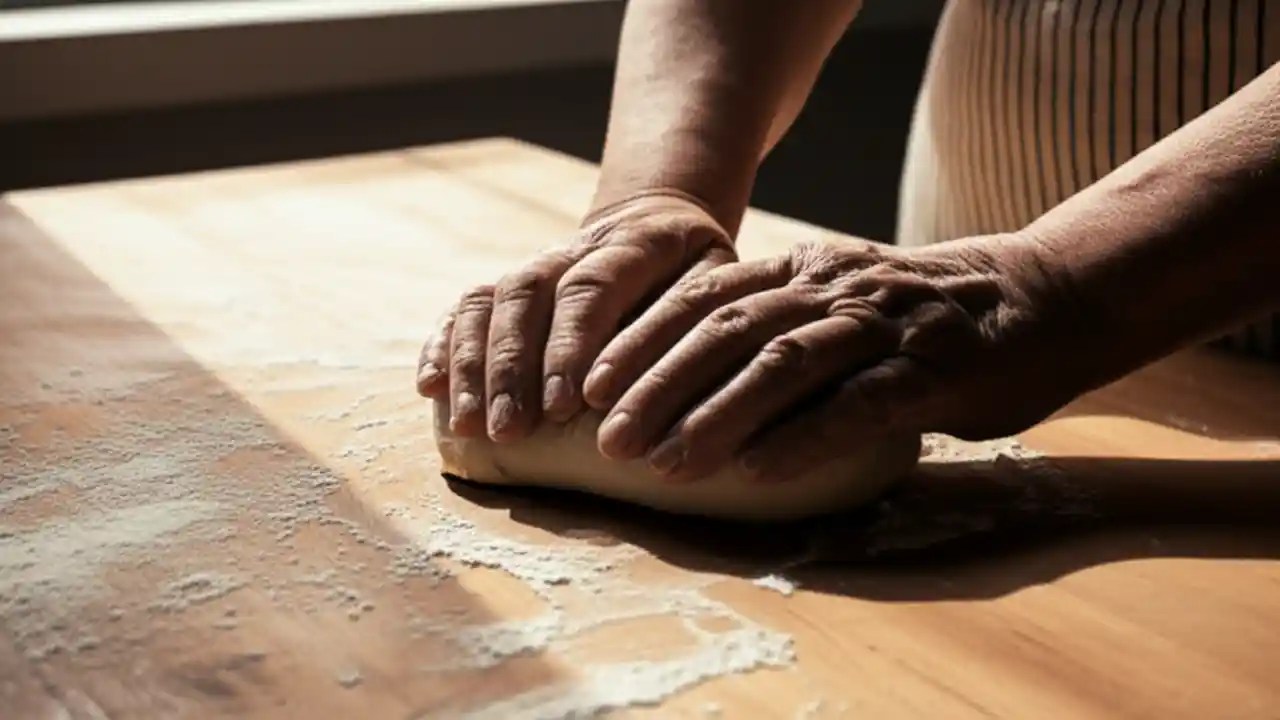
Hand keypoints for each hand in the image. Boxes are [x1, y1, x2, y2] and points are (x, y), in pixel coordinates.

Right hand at [416, 190, 736, 441]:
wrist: (660, 224)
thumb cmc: (701, 278)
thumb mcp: (721, 287)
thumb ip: (702, 326)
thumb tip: (685, 393)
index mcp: (637, 244)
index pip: (593, 287)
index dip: (573, 344)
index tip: (568, 405)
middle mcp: (575, 248)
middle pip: (529, 295)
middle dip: (514, 367)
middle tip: (510, 430)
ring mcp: (536, 263)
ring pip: (490, 300)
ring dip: (474, 365)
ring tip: (470, 426)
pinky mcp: (508, 285)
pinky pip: (465, 308)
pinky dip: (442, 344)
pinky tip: (429, 387)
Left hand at [585, 234, 1087, 481]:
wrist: (1048, 295)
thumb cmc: (932, 317)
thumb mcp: (846, 300)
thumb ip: (785, 322)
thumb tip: (699, 374)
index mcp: (805, 270)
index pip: (705, 295)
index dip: (643, 340)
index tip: (592, 386)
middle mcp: (833, 287)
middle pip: (727, 330)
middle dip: (659, 385)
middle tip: (608, 439)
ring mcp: (883, 326)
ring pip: (782, 364)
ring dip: (714, 416)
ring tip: (663, 466)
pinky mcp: (931, 371)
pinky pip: (857, 407)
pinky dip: (802, 440)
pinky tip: (756, 474)